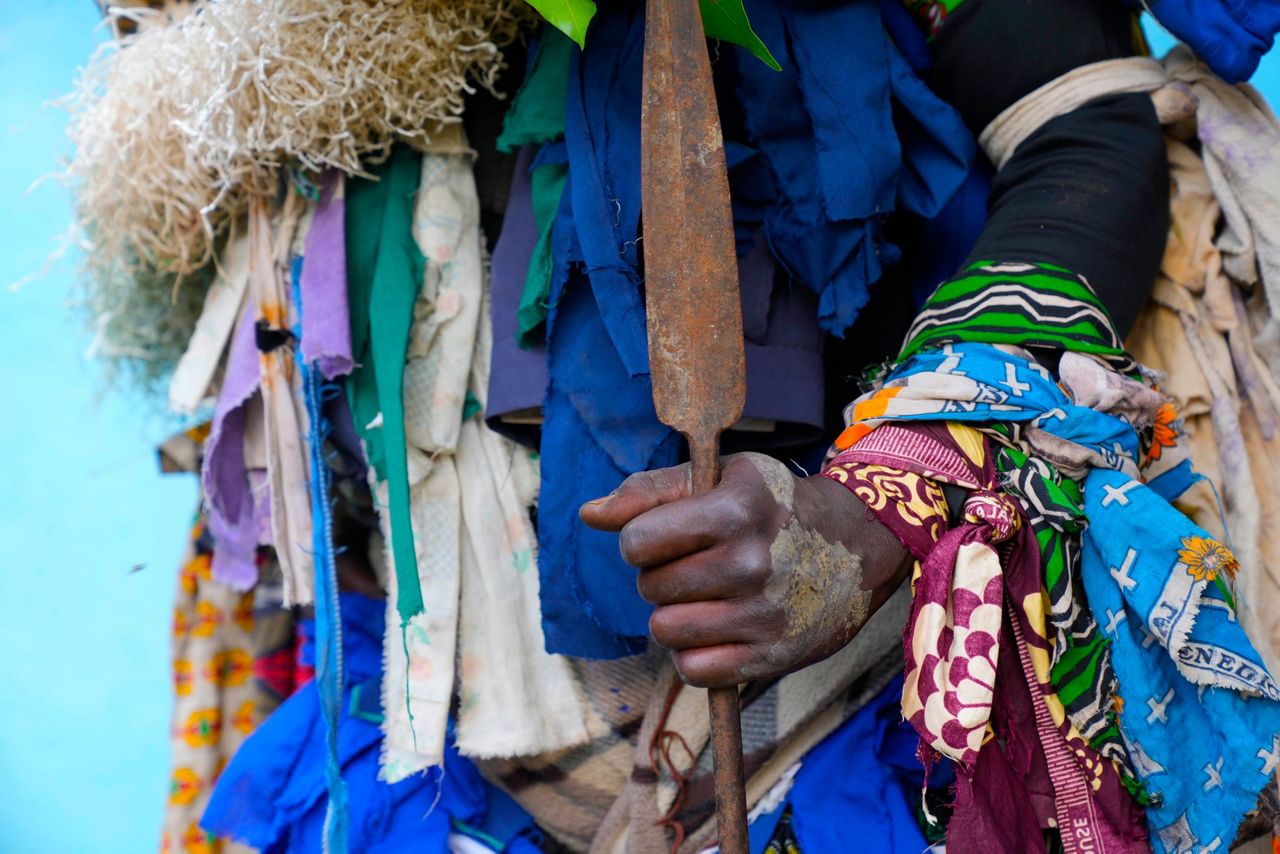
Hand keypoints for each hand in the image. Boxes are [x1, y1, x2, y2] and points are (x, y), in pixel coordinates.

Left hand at [580, 452, 908, 687]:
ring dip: (676, 617)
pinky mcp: (773, 656)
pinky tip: (719, 630)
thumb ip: (651, 490)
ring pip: (666, 631)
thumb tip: (588, 515)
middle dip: (662, 576)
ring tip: (708, 597)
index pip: (637, 541)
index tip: (668, 535)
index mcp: (736, 510)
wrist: (858, 544)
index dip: (642, 539)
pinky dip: (695, 655)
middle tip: (699, 565)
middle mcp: (752, 562)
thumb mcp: (722, 476)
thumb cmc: (773, 505)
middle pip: (649, 587)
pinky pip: (694, 671)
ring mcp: (764, 613)